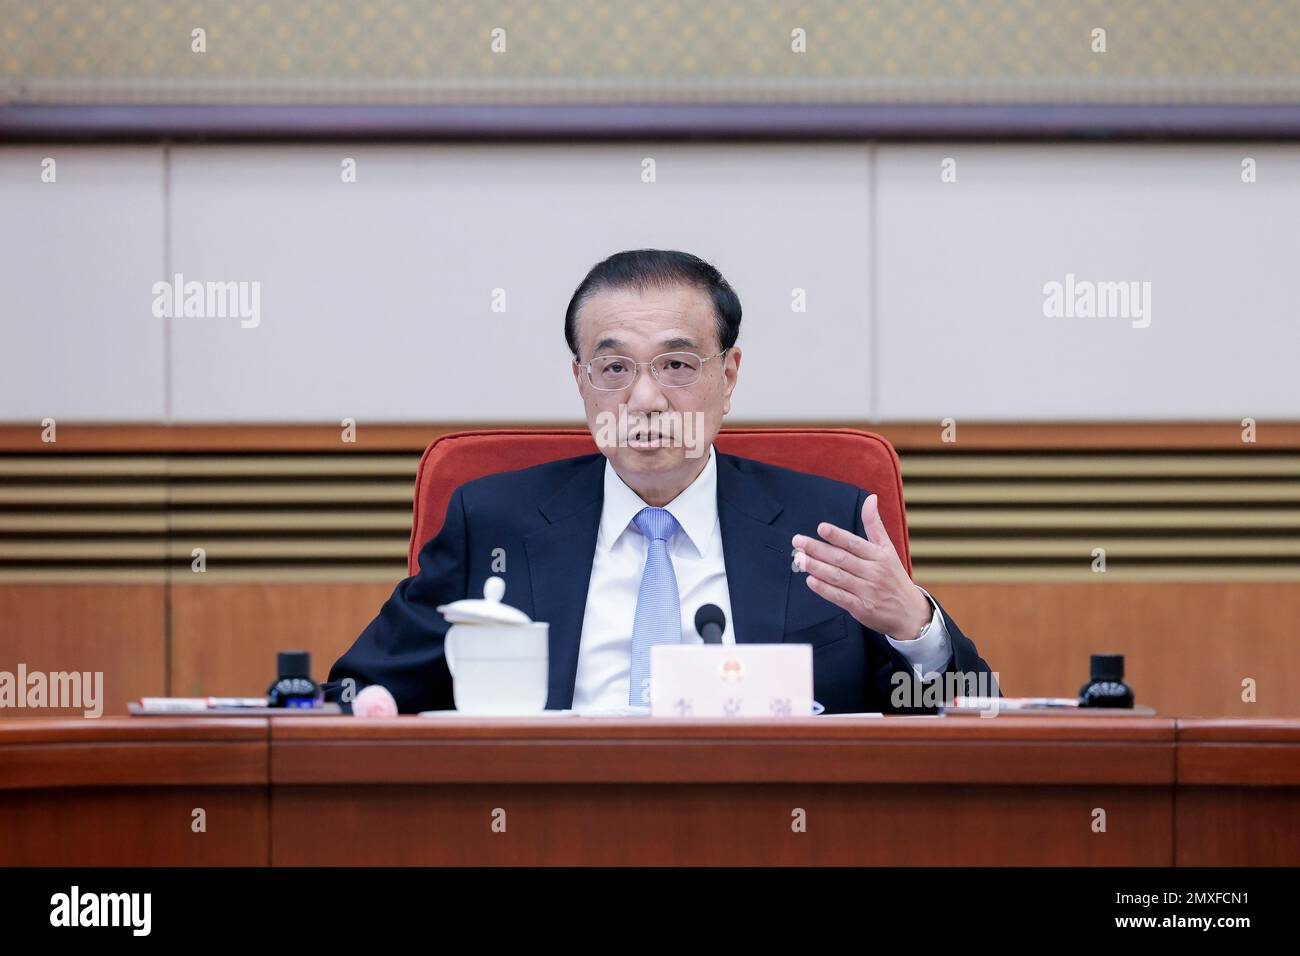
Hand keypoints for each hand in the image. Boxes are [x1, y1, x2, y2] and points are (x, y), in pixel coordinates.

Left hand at [792, 493, 931, 638]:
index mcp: (879, 556)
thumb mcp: (888, 549)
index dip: (837, 535)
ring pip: (838, 577)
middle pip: (842, 559)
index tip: (821, 528)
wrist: (910, 612)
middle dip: (818, 549)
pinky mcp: (862, 608)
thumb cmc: (894, 576)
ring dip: (817, 567)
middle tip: (798, 541)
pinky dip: (825, 589)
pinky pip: (840, 597)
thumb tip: (870, 498)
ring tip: (799, 559)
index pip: (854, 543)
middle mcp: (873, 572)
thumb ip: (875, 525)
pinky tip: (810, 581)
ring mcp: (867, 591)